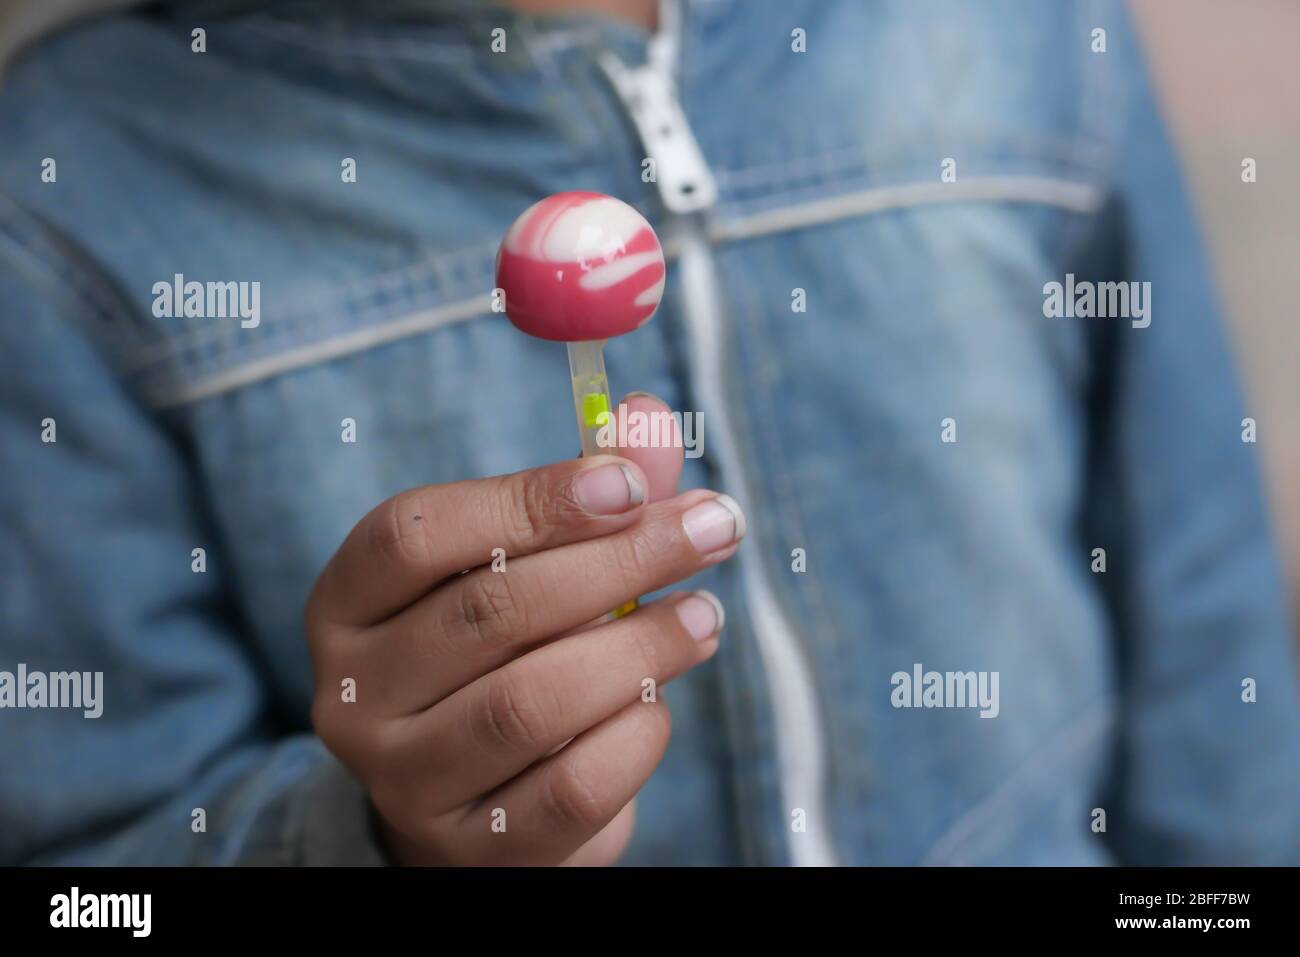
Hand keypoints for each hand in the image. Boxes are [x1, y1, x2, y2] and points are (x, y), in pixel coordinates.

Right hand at [304, 395, 744, 864]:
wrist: (475, 800)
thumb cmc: (502, 655)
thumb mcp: (522, 568)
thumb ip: (584, 491)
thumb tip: (645, 415)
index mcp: (347, 605)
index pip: (415, 534)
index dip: (530, 500)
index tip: (629, 483)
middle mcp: (352, 696)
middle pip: (490, 611)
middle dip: (621, 561)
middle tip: (710, 530)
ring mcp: (403, 782)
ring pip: (531, 701)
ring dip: (641, 646)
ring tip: (704, 615)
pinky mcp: (472, 849)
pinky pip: (571, 787)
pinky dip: (636, 734)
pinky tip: (659, 703)